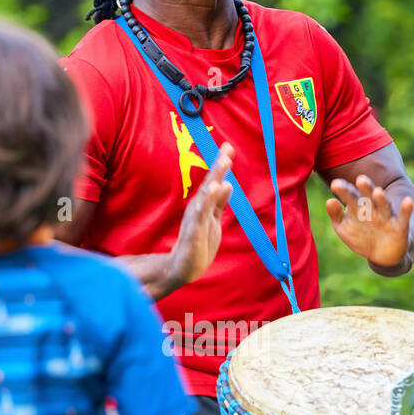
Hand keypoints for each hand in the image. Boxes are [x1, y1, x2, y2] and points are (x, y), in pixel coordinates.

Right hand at [168, 145, 233, 285]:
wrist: (185, 267)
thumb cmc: (199, 244)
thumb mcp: (213, 219)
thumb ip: (219, 203)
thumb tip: (228, 184)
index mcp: (204, 205)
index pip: (214, 182)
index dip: (221, 166)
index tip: (228, 147)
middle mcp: (198, 207)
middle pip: (210, 183)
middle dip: (219, 166)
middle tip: (227, 148)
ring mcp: (195, 218)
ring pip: (206, 195)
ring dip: (214, 178)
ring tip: (224, 163)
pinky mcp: (194, 231)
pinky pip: (202, 213)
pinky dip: (208, 200)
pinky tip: (214, 188)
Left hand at [325, 173, 412, 267]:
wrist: (382, 255)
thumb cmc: (361, 237)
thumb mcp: (344, 228)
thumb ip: (336, 215)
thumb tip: (329, 201)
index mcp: (358, 207)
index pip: (350, 196)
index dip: (344, 191)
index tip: (336, 185)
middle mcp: (373, 209)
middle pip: (368, 197)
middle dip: (365, 189)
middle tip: (360, 179)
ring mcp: (386, 217)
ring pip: (384, 206)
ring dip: (381, 199)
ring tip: (378, 191)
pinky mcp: (400, 227)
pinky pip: (403, 217)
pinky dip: (406, 210)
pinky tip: (408, 201)